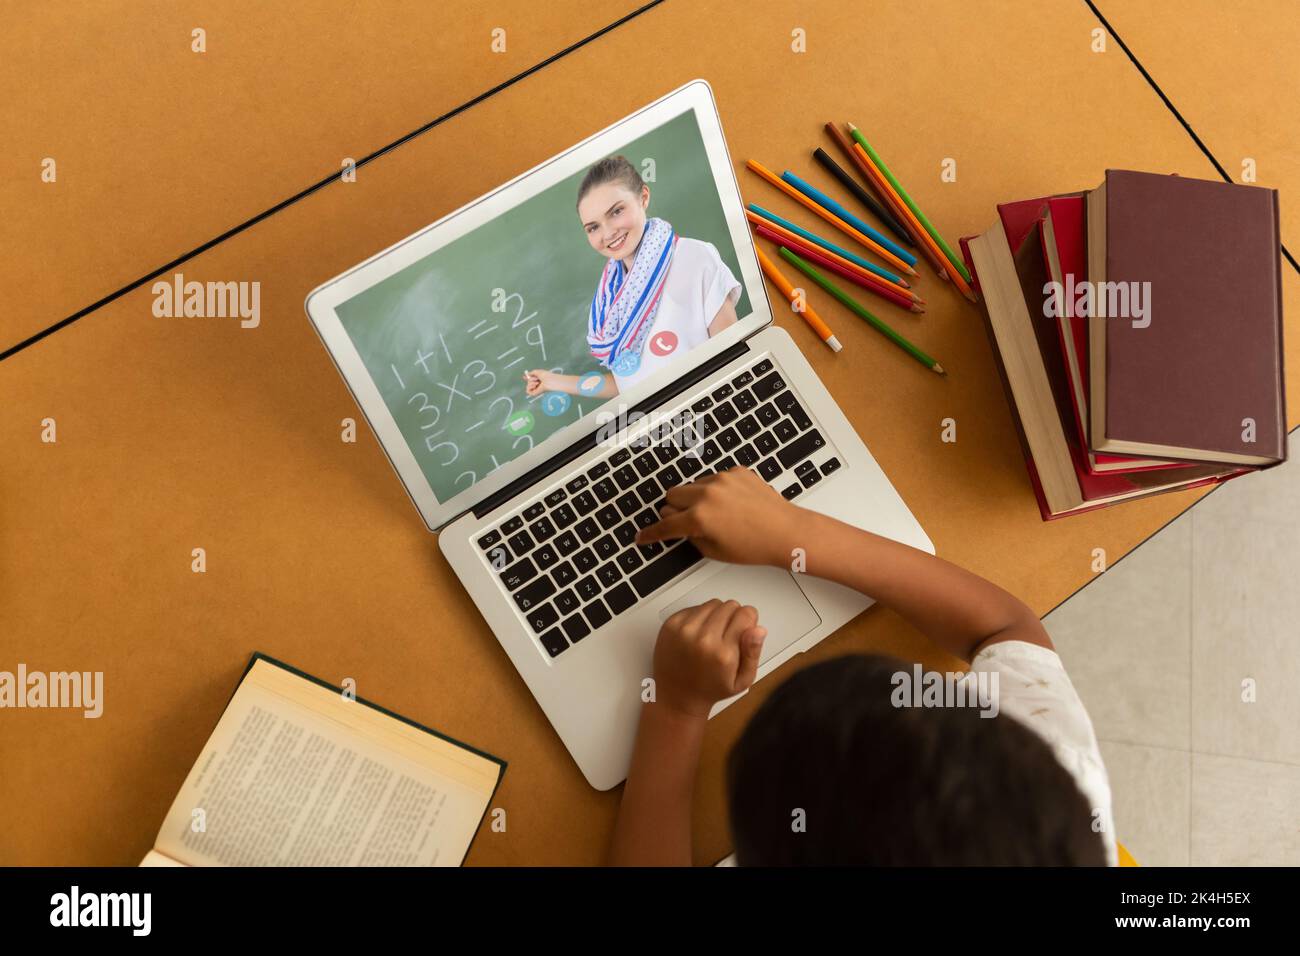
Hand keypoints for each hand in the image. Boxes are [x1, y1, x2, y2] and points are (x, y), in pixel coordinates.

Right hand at [522, 369, 553, 396]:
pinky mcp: (535, 393)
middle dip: (531, 379)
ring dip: (530, 383)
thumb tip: (527, 374)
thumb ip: (531, 372)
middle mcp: (537, 385)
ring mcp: (536, 389)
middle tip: (537, 379)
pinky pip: (528, 391)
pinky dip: (529, 387)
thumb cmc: (546, 376)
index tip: (524, 377)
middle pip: (528, 383)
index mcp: (538, 380)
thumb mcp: (537, 372)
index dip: (527, 379)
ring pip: (527, 387)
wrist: (549, 380)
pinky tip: (535, 385)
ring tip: (537, 382)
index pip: (531, 380)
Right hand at [634, 466, 800, 566]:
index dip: (651, 534)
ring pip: (693, 485)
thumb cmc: (755, 546)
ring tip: (716, 515)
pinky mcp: (736, 472)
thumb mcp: (714, 551)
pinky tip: (731, 505)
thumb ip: (690, 536)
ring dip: (695, 498)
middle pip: (672, 495)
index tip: (643, 536)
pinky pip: (715, 479)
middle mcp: (708, 494)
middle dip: (673, 509)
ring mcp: (723, 480)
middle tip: (685, 522)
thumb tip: (679, 527)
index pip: (665, 525)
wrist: (786, 532)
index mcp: (700, 517)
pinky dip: (716, 491)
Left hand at [653, 599, 766, 717]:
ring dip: (717, 615)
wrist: (676, 695)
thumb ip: (753, 653)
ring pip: (713, 603)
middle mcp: (703, 639)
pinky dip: (700, 616)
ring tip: (713, 635)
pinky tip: (698, 634)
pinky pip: (695, 606)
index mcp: (723, 653)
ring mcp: (684, 630)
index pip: (746, 614)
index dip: (748, 622)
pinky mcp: (672, 624)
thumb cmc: (709, 689)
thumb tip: (758, 629)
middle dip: (734, 618)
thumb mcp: (741, 681)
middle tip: (727, 637)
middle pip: (730, 605)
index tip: (743, 633)